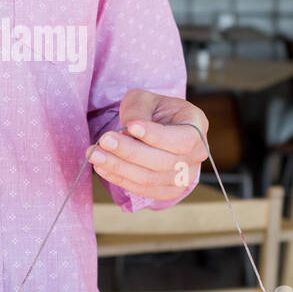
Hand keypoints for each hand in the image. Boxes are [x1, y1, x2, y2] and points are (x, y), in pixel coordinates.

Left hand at [87, 88, 208, 201]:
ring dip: (119, 167)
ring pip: (150, 178)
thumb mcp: (145, 99)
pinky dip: (120, 179)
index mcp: (197, 126)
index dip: (157, 136)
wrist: (155, 127)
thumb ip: (138, 111)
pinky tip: (101, 167)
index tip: (131, 127)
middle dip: (130, 152)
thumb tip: (129, 131)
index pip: (183, 139)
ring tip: (95, 154)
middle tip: (104, 140)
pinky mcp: (167, 191)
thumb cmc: (152, 110)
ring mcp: (184, 177)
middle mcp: (196, 155)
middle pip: (164, 162)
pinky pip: (143, 189)